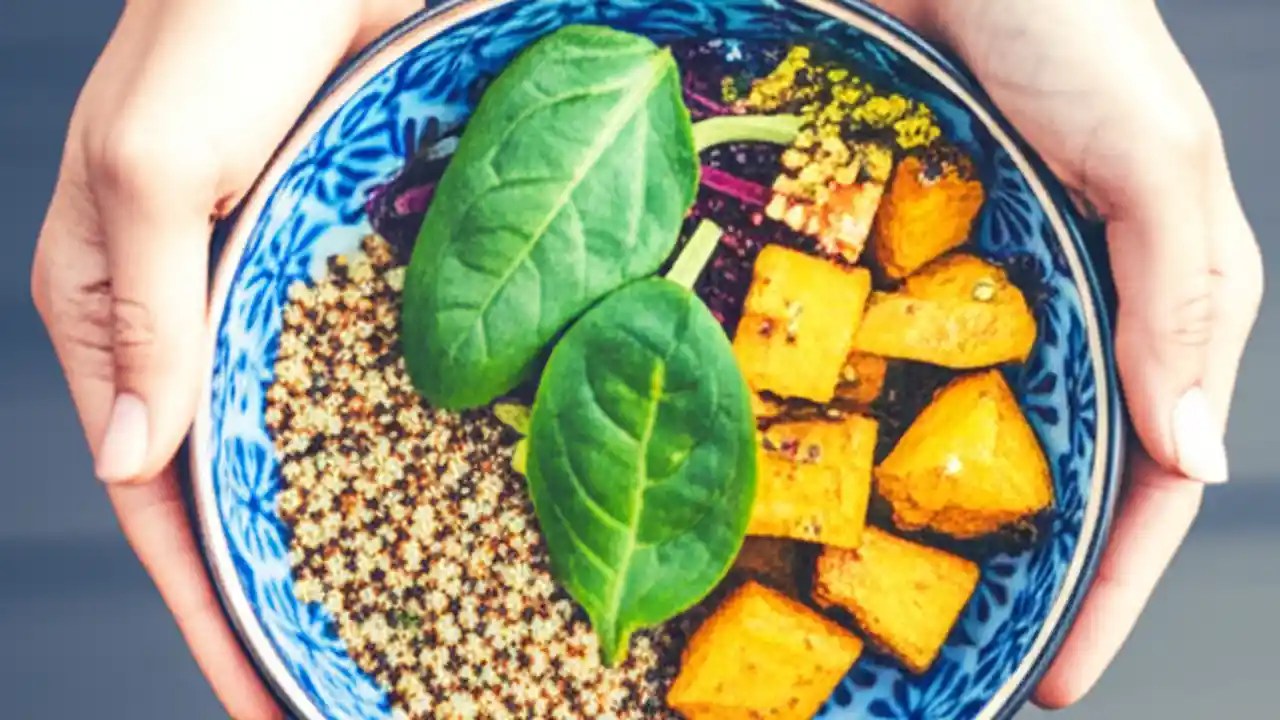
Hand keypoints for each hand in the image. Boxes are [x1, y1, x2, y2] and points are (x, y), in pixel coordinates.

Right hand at [29, 1, 420, 716]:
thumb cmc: (212, 36)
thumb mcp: (155, 175)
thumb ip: (142, 317)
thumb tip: (135, 456)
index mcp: (109, 309)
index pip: (151, 491)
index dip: (201, 601)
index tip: (255, 692)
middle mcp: (182, 318)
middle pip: (220, 487)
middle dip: (265, 590)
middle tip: (328, 680)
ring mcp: (261, 300)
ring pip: (288, 443)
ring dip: (330, 527)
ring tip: (387, 614)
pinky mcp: (327, 273)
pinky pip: (347, 379)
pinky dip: (374, 443)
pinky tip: (425, 496)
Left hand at [874, 0, 1264, 706]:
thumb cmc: (1077, 31)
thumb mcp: (1155, 162)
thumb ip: (1182, 302)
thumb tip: (1193, 462)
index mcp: (1159, 308)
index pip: (1148, 481)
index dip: (1111, 587)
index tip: (1057, 672)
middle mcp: (1069, 316)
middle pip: (1053, 476)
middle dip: (1020, 574)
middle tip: (963, 660)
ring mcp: (980, 296)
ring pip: (967, 434)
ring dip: (935, 515)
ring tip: (886, 599)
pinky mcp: (906, 261)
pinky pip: (891, 362)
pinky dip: (870, 423)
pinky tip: (831, 473)